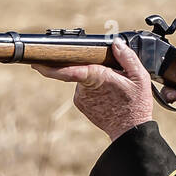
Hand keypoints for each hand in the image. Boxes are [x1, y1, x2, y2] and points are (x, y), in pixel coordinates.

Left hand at [30, 38, 154, 141]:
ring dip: (93, 79)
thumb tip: (116, 43)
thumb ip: (127, 57)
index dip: (51, 67)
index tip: (36, 62)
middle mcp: (84, 89)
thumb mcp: (139, 78)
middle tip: (111, 75)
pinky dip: (92, 89)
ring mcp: (81, 99)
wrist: (130, 132)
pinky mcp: (82, 105)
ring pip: (82, 79)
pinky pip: (83, 90)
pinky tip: (107, 95)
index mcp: (96, 78)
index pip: (69, 70)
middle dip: (90, 67)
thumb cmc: (135, 106)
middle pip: (79, 69)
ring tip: (112, 88)